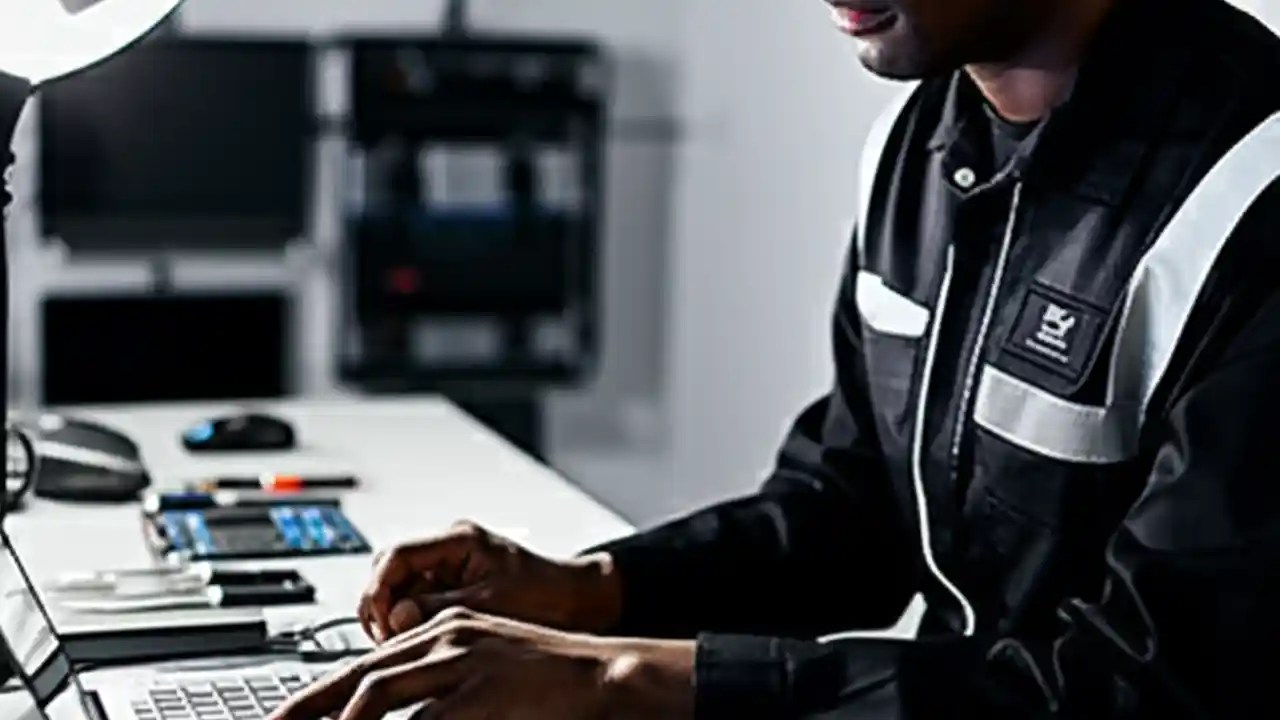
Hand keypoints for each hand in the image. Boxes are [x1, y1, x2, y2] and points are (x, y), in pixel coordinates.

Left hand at [267, 607, 695, 719]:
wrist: (603, 672)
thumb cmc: (549, 674)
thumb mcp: (485, 663)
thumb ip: (438, 681)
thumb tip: (389, 709)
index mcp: (444, 627)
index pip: (368, 660)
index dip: (321, 691)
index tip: (290, 713)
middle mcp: (447, 636)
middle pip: (360, 675)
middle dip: (310, 707)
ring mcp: (464, 661)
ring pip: (380, 695)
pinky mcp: (483, 689)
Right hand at [359, 521, 621, 641]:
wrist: (576, 601)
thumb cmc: (545, 594)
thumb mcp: (489, 603)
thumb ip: (439, 608)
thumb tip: (395, 617)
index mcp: (459, 540)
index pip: (397, 555)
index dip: (379, 589)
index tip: (379, 619)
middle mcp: (448, 549)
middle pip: (389, 571)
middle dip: (382, 605)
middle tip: (388, 638)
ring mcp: (448, 568)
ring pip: (399, 589)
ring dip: (395, 617)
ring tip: (405, 643)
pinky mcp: (451, 587)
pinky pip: (416, 602)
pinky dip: (411, 622)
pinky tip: (418, 640)